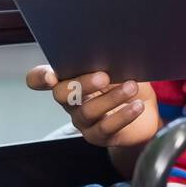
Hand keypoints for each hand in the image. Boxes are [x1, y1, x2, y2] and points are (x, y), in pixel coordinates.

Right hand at [25, 65, 161, 148]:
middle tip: (105, 76)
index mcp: (68, 78)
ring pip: (87, 110)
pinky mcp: (97, 135)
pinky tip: (136, 106)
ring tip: (131, 87)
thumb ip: (107, 59)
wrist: (145, 110)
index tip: (51, 76)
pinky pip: (105, 127)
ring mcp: (82, 120)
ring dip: (110, 98)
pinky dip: (122, 115)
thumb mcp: (117, 66)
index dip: (39, 78)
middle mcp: (69, 101)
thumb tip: (110, 50)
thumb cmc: (126, 81)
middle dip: (82, 84)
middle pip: (62, 94)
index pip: (39, 78)